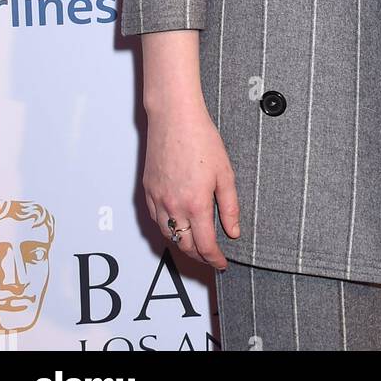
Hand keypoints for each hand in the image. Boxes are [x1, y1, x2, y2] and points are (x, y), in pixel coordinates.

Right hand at [142, 98, 240, 269]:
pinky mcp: (147, 190)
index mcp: (196, 204)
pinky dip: (167, 228)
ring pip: (167, 235)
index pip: (205, 245)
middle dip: (199, 256)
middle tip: (211, 257)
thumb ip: (229, 206)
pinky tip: (177, 224)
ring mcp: (157, 199)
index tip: (222, 263)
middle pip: (184, 246)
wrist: (174, 117)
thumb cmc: (201, 139)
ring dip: (182, 244)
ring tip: (196, 244)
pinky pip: (155, 219)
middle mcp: (173, 206)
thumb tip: (233, 231)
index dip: (215, 259)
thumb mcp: (225, 173)